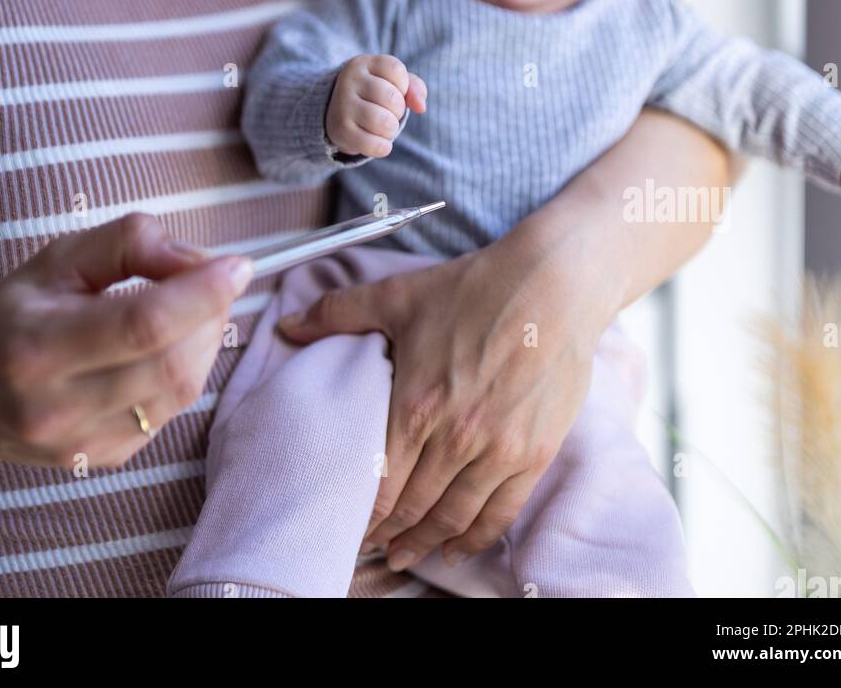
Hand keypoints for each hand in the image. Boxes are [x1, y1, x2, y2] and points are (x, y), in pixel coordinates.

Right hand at [0, 213, 252, 470]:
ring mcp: (81, 444)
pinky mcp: (101, 460)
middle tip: (213, 281)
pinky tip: (167, 347)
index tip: (236, 265)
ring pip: (181, 391)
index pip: (142, 324)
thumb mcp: (56, 259)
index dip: (201, 293)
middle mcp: (57, 406)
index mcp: (38, 347)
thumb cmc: (11, 316)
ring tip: (191, 309)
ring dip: (205, 342)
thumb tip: (194, 260)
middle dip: (210, 314)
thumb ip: (127, 243)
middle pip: (171, 362)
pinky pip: (170, 413)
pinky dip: (186, 371)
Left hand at [276, 227, 600, 571]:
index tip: (344, 522)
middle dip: (386, 534)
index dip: (359, 511)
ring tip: (404, 556)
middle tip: (368, 547)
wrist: (553, 284)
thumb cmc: (475, 287)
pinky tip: (457, 549)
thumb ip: (338, 312)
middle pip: (412, 506)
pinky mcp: (534, 453)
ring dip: (425, 543)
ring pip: (453, 517)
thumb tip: (287, 325)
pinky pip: (501, 512)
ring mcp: (498, 450)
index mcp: (417, 404)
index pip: (378, 480)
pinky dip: (475, 538)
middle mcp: (456, 437)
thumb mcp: (400, 295)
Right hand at [325, 53, 426, 158]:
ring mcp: (342, 105)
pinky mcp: (341, 130)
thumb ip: (414, 88)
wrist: (337, 112)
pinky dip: (383, 147)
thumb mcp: (393, 82)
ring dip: (391, 129)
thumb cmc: (374, 94)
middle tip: (388, 112)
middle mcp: (349, 80)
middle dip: (398, 110)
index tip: (393, 90)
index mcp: (363, 63)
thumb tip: (420, 107)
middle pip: (392, 99)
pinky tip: (377, 142)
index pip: (396, 70)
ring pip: (385, 123)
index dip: (403, 86)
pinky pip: (375, 145)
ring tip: (383, 126)